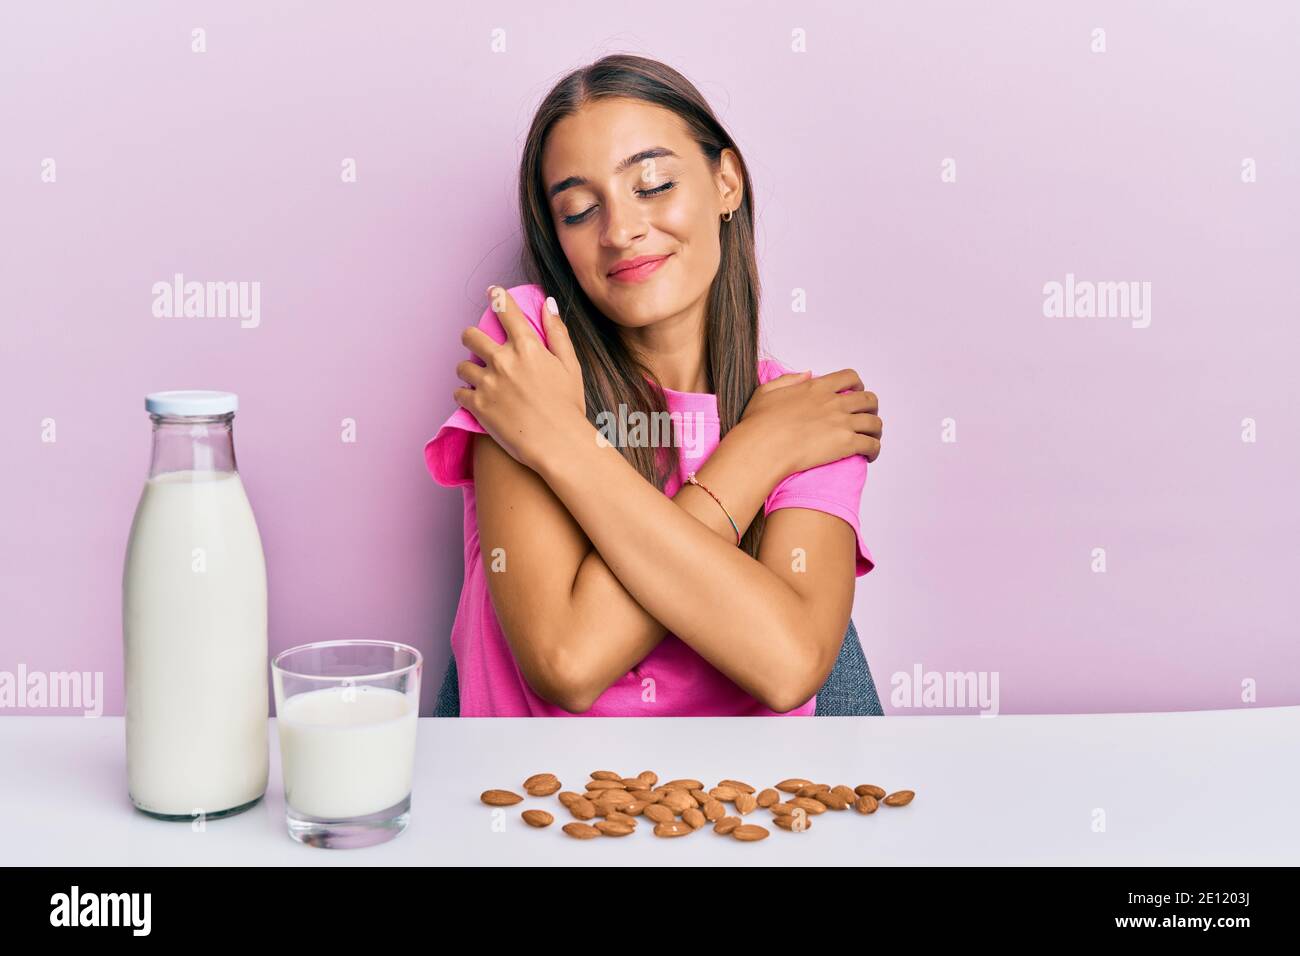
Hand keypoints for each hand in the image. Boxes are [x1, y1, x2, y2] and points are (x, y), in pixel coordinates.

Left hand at [453, 286, 586, 471]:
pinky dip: (466, 395)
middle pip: (470, 336)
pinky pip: (459, 393)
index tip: (492, 293)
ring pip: (462, 366)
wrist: (558, 444)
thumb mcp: (570, 365)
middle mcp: (503, 360)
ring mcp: (487, 383)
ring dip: (469, 370)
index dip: (496, 297)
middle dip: (473, 338)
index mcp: (526, 346)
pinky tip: (477, 399)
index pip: (505, 309)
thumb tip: (548, 304)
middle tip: (479, 347)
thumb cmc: (568, 406)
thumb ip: (557, 333)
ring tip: (480, 379)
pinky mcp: (477, 406)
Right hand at [739, 368, 881, 475]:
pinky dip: (874, 449)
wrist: (762, 447)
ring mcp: (842, 422)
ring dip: (875, 430)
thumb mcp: (766, 391)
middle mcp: (834, 402)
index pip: (850, 377)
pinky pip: (872, 444)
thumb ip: (789, 379)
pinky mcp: (846, 444)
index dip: (857, 385)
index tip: (856, 393)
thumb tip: (808, 374)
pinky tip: (869, 456)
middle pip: (868, 399)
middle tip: (866, 417)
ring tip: (870, 438)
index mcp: (817, 388)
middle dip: (871, 408)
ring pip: (875, 423)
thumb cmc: (758, 424)